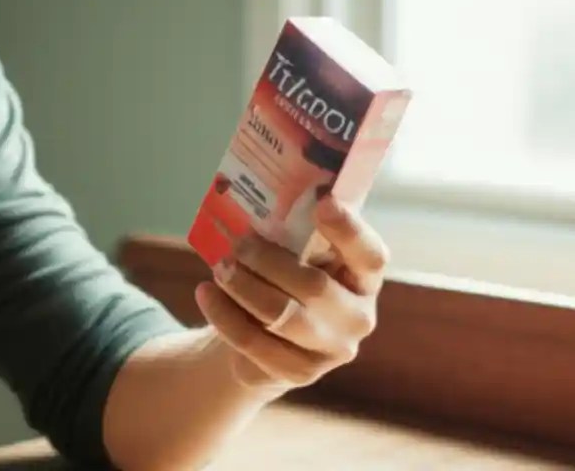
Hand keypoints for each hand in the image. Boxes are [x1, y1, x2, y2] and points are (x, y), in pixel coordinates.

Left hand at [194, 196, 388, 391]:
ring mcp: (332, 350)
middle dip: (268, 262)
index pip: (369, 255)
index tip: (323, 203)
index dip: (349, 230)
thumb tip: (256, 202)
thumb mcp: (298, 255)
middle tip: (237, 242)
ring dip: (243, 287)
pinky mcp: (299, 372)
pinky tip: (205, 294)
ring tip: (219, 267)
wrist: (268, 337)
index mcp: (364, 278)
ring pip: (282, 316)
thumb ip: (294, 234)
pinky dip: (224, 316)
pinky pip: (255, 343)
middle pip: (314, 287)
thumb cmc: (286, 280)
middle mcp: (358, 317)